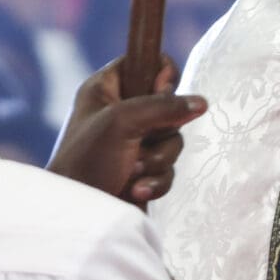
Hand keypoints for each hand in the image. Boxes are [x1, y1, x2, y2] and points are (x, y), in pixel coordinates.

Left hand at [47, 55, 206, 207]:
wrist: (77, 216)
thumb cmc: (87, 161)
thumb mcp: (122, 122)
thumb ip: (164, 106)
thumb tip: (201, 102)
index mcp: (106, 89)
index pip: (148, 62)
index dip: (162, 76)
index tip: (161, 92)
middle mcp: (120, 113)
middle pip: (170, 105)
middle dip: (161, 130)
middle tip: (140, 141)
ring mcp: (133, 144)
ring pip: (174, 140)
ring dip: (158, 159)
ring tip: (133, 171)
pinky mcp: (142, 172)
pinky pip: (169, 168)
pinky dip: (157, 180)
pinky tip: (136, 189)